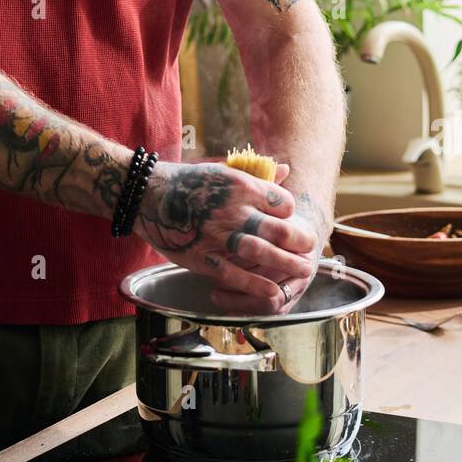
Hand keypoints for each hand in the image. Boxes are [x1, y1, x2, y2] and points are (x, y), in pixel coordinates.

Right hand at [136, 158, 317, 315]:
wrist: (149, 196)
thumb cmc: (190, 181)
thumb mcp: (224, 169)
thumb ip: (256, 173)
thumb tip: (285, 169)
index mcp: (240, 185)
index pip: (282, 202)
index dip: (290, 212)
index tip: (288, 218)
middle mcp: (233, 210)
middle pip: (279, 230)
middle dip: (300, 242)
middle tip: (312, 249)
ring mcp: (219, 236)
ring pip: (263, 254)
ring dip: (287, 265)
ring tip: (303, 270)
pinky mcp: (204, 258)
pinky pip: (236, 275)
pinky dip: (257, 286)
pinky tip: (273, 293)